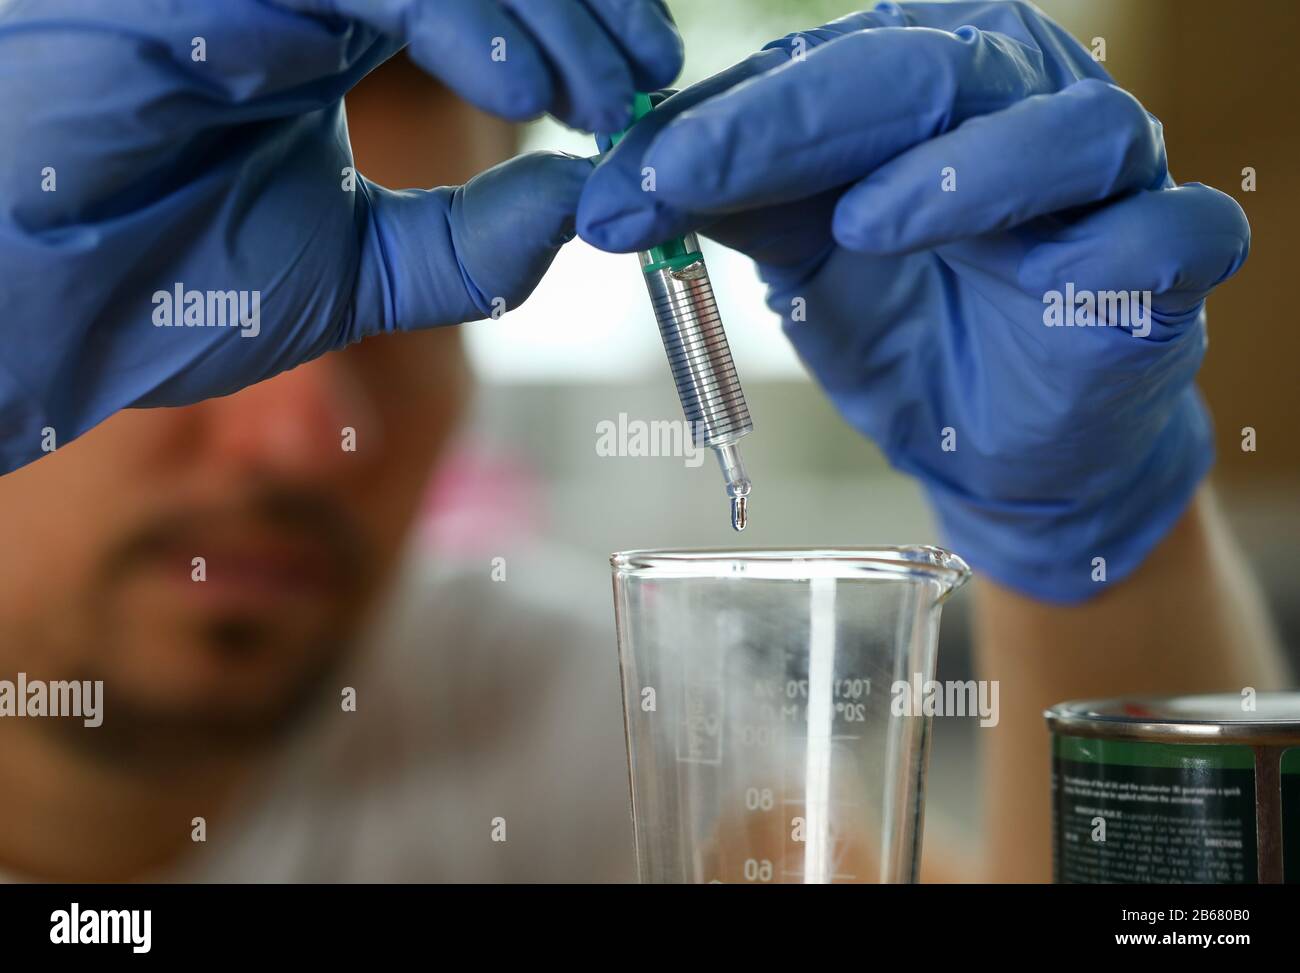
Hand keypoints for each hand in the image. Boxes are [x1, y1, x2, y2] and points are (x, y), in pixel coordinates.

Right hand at [0, 0, 682, 473]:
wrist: (41, 325)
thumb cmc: (171, 296)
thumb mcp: (359, 277)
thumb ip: (470, 247)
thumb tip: (578, 205)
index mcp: (327, 37)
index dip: (576, 28)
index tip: (643, 97)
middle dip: (581, 3)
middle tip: (647, 82)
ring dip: (536, 5)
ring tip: (602, 96)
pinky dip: (453, 10)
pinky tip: (516, 84)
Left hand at [577, 1, 1247, 601]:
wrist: (1000, 443)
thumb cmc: (905, 327)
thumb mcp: (798, 255)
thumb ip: (727, 202)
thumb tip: (612, 188)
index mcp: (930, 79)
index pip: (820, 74)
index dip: (718, 126)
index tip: (620, 186)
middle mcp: (1023, 99)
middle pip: (924, 73)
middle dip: (793, 126)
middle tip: (684, 178)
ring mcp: (1111, 173)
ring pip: (1063, 132)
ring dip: (961, 170)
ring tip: (862, 221)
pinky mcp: (1169, 256)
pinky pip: (1170, 232)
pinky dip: (1108, 243)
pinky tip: (1042, 275)